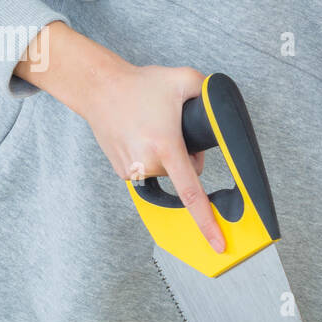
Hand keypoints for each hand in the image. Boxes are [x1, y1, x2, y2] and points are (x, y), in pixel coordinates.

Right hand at [13, 22, 224, 251]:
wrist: (98, 88)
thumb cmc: (140, 84)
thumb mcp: (184, 78)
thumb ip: (210, 92)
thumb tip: (223, 109)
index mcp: (166, 147)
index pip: (191, 193)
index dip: (207, 221)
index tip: (218, 243)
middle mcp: (148, 164)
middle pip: (187, 174)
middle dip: (189, 156)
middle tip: (175, 127)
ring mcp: (133, 170)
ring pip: (169, 172)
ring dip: (170, 156)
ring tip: (154, 128)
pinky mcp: (123, 171)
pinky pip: (152, 170)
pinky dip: (153, 157)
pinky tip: (143, 136)